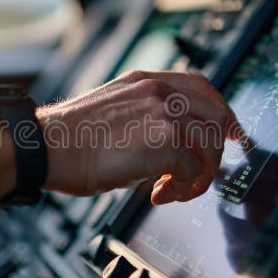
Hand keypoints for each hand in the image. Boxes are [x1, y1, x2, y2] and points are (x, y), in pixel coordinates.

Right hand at [37, 70, 235, 204]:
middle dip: (220, 147)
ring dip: (199, 175)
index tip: (230, 129)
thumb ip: (143, 117)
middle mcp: (159, 91)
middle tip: (212, 170)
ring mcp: (165, 114)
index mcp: (145, 82)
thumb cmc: (68, 138)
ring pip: (210, 146)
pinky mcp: (167, 143)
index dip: (220, 109)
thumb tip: (166, 147)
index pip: (199, 85)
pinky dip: (183, 189)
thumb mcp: (112, 111)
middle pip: (216, 114)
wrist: (47, 146)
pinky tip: (159, 195)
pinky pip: (194, 172)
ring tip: (174, 189)